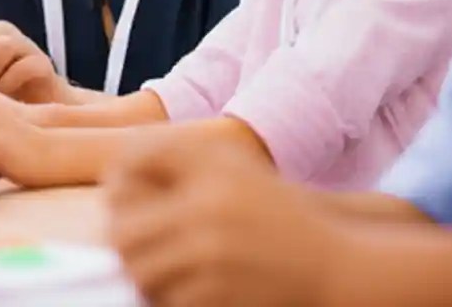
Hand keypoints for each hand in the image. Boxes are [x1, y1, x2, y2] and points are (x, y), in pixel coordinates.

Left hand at [104, 133, 345, 306]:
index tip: (121, 196)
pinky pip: (169, 300)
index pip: (134, 165)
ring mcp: (211, 254)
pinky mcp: (218, 293)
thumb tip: (117, 172)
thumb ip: (182, 158)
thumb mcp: (237, 169)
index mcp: (210, 169)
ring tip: (159, 269)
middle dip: (124, 240)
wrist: (334, 266)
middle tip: (135, 245)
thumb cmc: (280, 214)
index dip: (118, 184)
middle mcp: (207, 207)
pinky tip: (187, 289)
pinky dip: (171, 298)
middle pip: (124, 231)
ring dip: (144, 273)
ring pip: (141, 270)